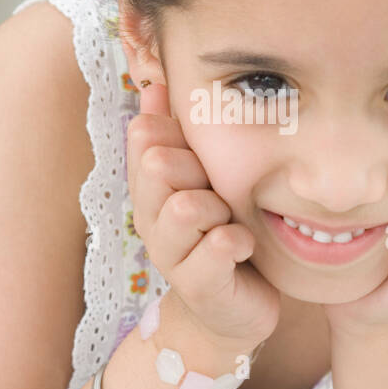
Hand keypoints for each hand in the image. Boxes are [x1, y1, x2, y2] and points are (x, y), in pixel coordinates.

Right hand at [127, 81, 279, 349]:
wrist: (234, 308)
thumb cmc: (219, 232)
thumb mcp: (198, 175)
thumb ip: (175, 131)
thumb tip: (156, 80)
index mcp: (149, 186)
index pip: (145, 135)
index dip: (177, 134)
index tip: (200, 152)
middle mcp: (151, 219)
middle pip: (158, 164)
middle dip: (195, 168)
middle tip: (218, 189)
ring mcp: (171, 256)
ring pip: (184, 206)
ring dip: (217, 208)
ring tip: (230, 220)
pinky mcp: (200, 286)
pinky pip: (217, 247)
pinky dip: (235, 240)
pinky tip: (243, 245)